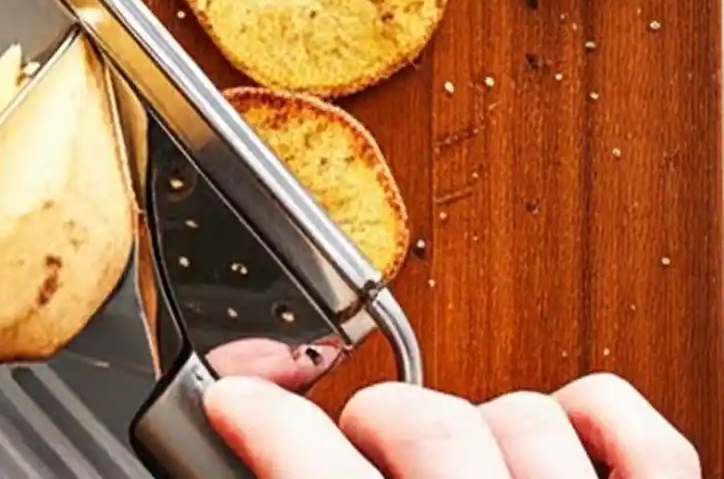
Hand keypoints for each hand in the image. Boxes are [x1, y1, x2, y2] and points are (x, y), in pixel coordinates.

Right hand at [205, 374, 699, 477]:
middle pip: (423, 424)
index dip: (258, 419)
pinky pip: (638, 434)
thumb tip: (251, 462)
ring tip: (448, 464)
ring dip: (469, 429)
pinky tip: (554, 434)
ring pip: (519, 415)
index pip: (315, 471)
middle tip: (346, 443)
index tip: (229, 397)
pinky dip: (591, 417)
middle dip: (370, 420)